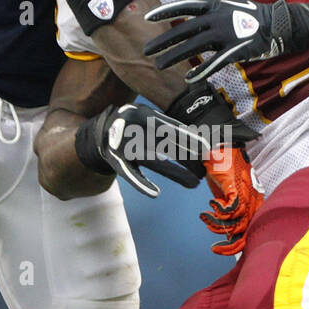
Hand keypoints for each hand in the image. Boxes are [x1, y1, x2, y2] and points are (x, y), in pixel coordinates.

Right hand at [74, 103, 209, 198]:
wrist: (100, 131)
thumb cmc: (133, 127)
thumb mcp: (148, 121)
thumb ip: (168, 130)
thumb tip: (196, 141)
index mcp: (145, 116)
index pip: (172, 127)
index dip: (190, 138)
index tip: (207, 147)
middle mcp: (136, 129)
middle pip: (167, 143)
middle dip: (187, 154)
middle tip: (206, 165)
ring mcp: (126, 145)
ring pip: (154, 161)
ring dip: (175, 172)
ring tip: (194, 183)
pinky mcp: (117, 161)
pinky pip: (131, 174)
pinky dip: (142, 184)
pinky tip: (154, 193)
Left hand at [144, 0, 293, 81]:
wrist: (276, 24)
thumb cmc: (250, 12)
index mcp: (213, 6)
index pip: (184, 7)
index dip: (165, 12)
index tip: (147, 19)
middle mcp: (216, 19)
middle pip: (184, 30)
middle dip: (163, 41)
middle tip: (146, 50)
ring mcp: (225, 34)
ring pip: (194, 46)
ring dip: (175, 56)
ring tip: (159, 65)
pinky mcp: (234, 50)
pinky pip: (214, 62)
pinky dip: (201, 70)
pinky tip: (188, 78)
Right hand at [200, 144, 263, 255]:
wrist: (219, 146)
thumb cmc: (223, 167)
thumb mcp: (226, 192)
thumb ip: (229, 209)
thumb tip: (225, 227)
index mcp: (253, 201)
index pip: (251, 228)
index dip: (240, 243)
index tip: (225, 248)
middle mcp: (253, 199)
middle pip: (247, 230)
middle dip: (231, 245)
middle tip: (216, 249)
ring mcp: (246, 194)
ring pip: (238, 223)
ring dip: (218, 226)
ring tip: (207, 220)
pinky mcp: (236, 188)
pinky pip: (230, 210)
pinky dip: (218, 212)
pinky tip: (210, 207)